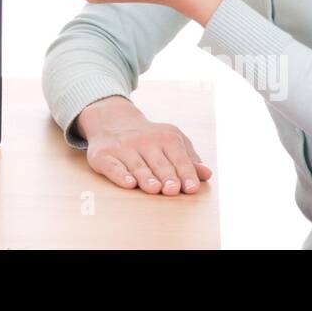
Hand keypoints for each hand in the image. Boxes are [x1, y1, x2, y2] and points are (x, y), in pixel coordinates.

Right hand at [75, 96, 212, 194]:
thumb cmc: (149, 140)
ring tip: (154, 189)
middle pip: (159, 163)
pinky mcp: (103, 155)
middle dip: (167, 176)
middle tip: (173, 190)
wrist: (112, 120)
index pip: (179, 157)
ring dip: (146, 177)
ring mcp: (123, 147)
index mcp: (166, 137)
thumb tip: (207, 174)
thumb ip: (189, 160)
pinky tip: (129, 182)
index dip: (186, 173)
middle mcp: (144, 140)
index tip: (191, 188)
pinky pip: (113, 166)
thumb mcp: (172, 142)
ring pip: (137, 165)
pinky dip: (120, 174)